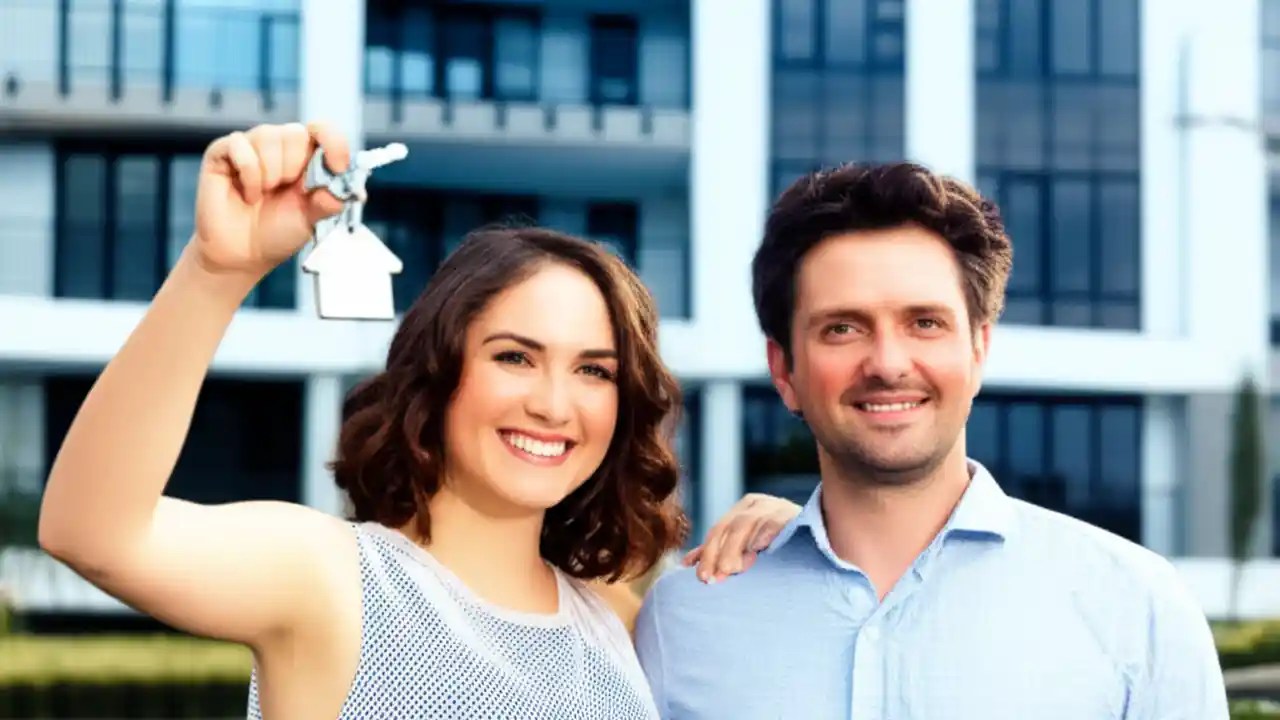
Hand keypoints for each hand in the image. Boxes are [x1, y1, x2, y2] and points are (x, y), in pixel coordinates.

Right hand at [191, 122, 349, 277]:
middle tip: (283, 190)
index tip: (337, 166)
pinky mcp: (222, 153)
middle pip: (295, 133)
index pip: (322, 131)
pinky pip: (239, 145)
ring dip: (270, 173)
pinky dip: (248, 173)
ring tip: (263, 195)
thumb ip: (330, 202)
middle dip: (293, 167)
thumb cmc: (276, 233)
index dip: (333, 142)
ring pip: (268, 136)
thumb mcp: (311, 220)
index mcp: (305, 158)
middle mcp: (278, 148)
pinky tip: (247, 194)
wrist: (242, 254)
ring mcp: (250, 148)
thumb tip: (355, 191)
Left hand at [682, 493, 800, 583]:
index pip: (718, 530)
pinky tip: (757, 553)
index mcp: (745, 508)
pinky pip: (770, 525)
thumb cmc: (781, 547)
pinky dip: (760, 539)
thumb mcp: (747, 546)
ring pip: (745, 526)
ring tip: (731, 571)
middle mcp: (758, 503)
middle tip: (712, 579)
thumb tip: (686, 564)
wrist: (822, 541)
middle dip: (717, 555)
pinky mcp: (791, 514)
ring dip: (735, 550)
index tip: (701, 579)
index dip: (706, 554)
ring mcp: (775, 506)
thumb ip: (719, 552)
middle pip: (729, 528)